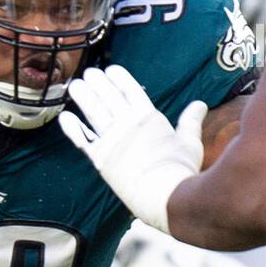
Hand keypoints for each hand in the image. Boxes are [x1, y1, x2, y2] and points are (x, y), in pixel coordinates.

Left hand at [60, 66, 205, 233]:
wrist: (164, 197)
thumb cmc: (180, 170)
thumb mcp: (191, 141)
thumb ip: (191, 120)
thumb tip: (200, 104)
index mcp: (148, 116)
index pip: (130, 90)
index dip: (119, 78)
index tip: (110, 69)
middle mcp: (126, 124)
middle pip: (108, 97)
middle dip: (97, 83)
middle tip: (88, 73)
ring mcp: (111, 141)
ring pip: (92, 113)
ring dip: (83, 97)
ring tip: (75, 86)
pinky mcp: (99, 159)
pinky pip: (81, 139)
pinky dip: (72, 127)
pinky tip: (64, 116)